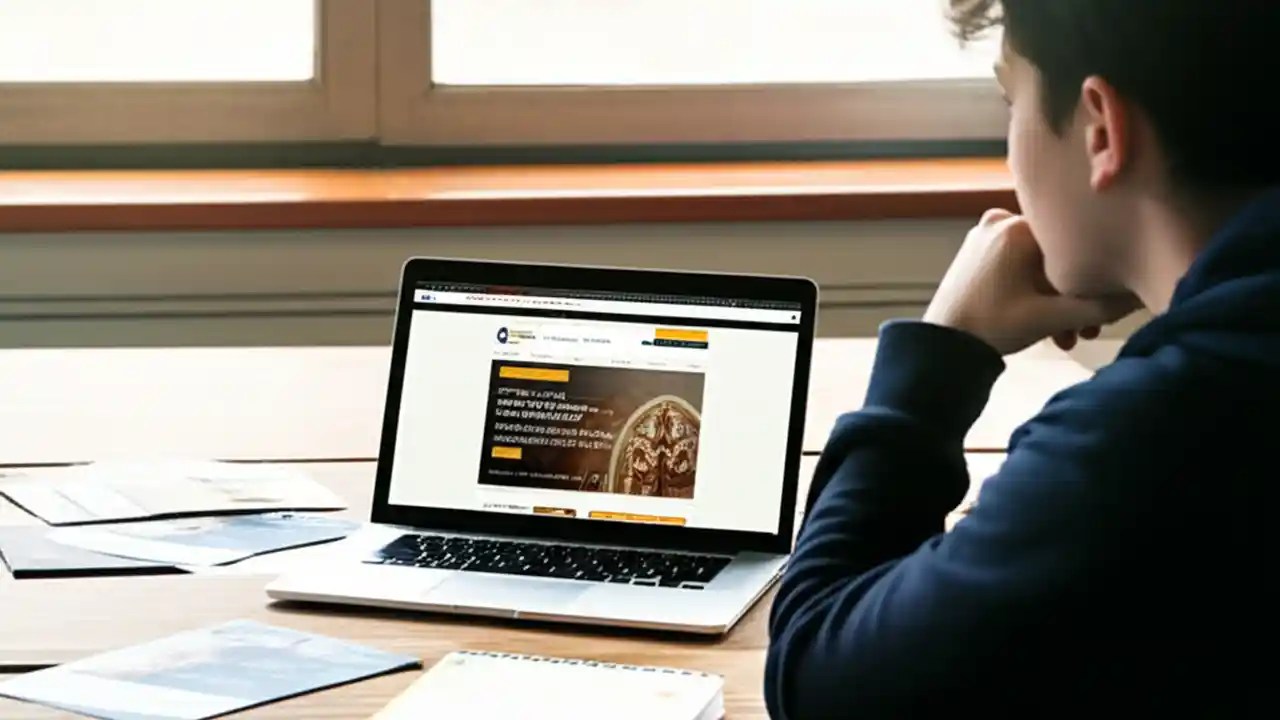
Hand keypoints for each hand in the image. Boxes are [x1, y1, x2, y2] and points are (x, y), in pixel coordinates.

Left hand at [923, 209, 1138, 355]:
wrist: (941, 346)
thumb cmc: (991, 327)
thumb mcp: (1053, 317)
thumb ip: (1101, 306)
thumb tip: (1140, 297)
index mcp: (1019, 227)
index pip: (1075, 244)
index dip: (1095, 278)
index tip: (1104, 308)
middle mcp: (1001, 221)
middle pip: (1057, 257)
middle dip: (1074, 297)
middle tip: (1084, 332)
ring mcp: (985, 236)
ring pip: (1039, 265)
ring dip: (1056, 301)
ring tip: (1063, 337)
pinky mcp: (977, 252)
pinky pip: (1019, 266)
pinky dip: (1034, 291)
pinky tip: (1043, 324)